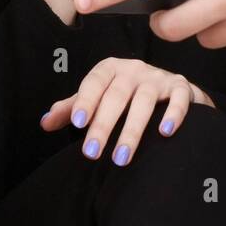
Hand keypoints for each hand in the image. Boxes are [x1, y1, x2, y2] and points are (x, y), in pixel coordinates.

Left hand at [39, 57, 213, 165]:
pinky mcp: (182, 86)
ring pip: (145, 100)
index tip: (77, 125)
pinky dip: (174, 113)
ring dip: (132, 130)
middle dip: (103, 125)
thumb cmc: (126, 94)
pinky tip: (165, 133)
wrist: (169, 88)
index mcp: (110, 68)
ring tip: (121, 157)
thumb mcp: (98, 97)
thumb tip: (44, 123)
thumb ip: (73, 109)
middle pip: (117, 95)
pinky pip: (179, 97)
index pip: (94, 82)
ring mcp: (159, 77)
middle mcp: (134, 69)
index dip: (85, 102)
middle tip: (91, 153)